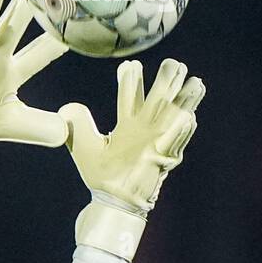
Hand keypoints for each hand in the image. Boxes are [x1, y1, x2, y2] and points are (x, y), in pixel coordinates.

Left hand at [60, 58, 204, 214]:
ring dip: (184, 100)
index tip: (129, 64)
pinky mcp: (163, 158)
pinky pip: (175, 143)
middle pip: (158, 101)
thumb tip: (67, 108)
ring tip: (195, 81)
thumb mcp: (84, 147)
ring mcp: (156, 143)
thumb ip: (78, 126)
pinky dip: (182, 131)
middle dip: (166, 83)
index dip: (130, 82)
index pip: (130, 98)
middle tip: (173, 63)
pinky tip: (189, 116)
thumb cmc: (101, 176)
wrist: (113, 200)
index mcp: (126, 127)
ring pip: (174, 117)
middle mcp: (144, 131)